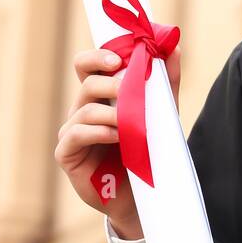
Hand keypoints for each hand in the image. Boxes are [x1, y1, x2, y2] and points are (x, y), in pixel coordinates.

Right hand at [54, 44, 181, 238]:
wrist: (142, 195)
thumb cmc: (148, 151)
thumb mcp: (161, 113)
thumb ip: (166, 82)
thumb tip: (174, 46)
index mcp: (101, 96)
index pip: (89, 65)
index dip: (99, 56)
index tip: (120, 58)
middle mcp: (83, 109)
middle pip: (87, 82)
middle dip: (111, 82)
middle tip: (131, 87)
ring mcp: (72, 131)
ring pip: (85, 108)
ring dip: (112, 111)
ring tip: (131, 121)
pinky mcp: (67, 154)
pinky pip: (75, 134)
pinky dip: (97, 132)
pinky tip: (116, 135)